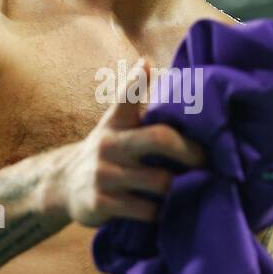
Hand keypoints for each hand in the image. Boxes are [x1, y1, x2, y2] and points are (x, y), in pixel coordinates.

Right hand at [60, 57, 206, 226]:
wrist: (64, 184)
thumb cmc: (108, 151)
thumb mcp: (116, 123)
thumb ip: (134, 100)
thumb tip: (147, 62)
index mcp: (116, 122)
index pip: (125, 97)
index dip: (136, 81)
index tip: (146, 64)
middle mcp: (108, 144)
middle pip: (159, 139)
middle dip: (191, 152)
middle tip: (208, 162)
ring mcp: (104, 175)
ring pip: (159, 181)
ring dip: (182, 187)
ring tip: (196, 187)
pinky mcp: (101, 204)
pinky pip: (146, 210)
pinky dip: (163, 212)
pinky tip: (170, 209)